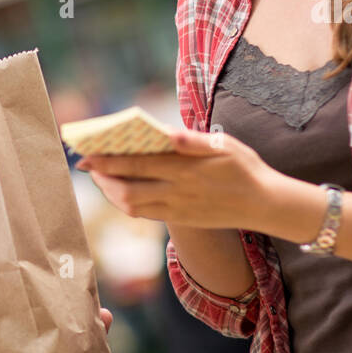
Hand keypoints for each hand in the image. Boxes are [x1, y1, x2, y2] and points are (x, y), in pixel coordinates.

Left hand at [76, 128, 276, 230]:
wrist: (265, 204)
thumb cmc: (243, 167)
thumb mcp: (223, 145)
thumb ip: (192, 140)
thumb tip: (166, 133)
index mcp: (186, 168)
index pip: (137, 164)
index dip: (108, 161)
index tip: (87, 153)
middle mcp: (178, 191)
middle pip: (127, 188)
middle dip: (102, 177)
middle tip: (86, 165)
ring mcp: (178, 208)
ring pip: (132, 205)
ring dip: (111, 192)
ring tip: (101, 178)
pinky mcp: (180, 219)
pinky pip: (145, 214)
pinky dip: (126, 203)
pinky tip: (121, 192)